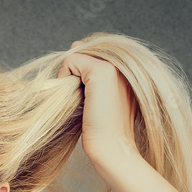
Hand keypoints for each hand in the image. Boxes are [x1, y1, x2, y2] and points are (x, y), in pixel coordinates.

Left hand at [57, 43, 138, 171]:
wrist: (112, 148)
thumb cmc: (102, 129)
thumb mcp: (96, 96)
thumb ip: (88, 73)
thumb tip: (75, 44)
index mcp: (126, 68)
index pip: (92, 52)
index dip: (80, 72)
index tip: (86, 96)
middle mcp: (123, 62)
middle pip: (83, 51)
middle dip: (75, 72)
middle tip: (83, 99)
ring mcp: (115, 65)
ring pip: (77, 54)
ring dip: (70, 77)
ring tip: (83, 100)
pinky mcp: (102, 71)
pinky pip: (71, 60)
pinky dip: (64, 77)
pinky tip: (76, 97)